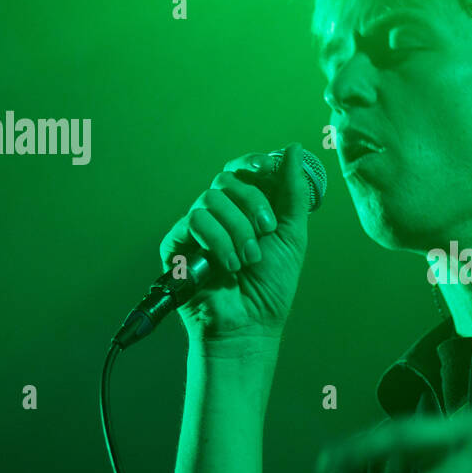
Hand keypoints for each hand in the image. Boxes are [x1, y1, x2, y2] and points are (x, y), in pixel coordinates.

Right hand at [158, 143, 311, 340]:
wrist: (251, 324)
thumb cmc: (271, 286)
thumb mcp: (292, 234)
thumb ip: (293, 191)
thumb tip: (295, 148)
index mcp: (247, 210)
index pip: (243, 171)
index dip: (253, 163)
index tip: (266, 168)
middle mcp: (221, 215)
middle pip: (228, 181)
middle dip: (252, 204)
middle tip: (266, 232)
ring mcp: (198, 230)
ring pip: (210, 199)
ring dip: (237, 229)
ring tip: (248, 259)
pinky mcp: (176, 245)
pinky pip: (193, 221)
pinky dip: (217, 240)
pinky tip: (228, 265)